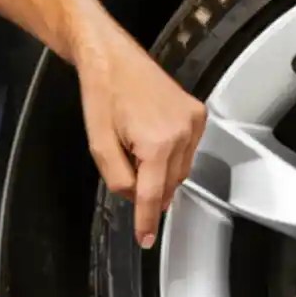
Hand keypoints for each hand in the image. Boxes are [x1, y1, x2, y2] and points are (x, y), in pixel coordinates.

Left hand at [76, 28, 206, 248]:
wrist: (111, 57)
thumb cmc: (102, 93)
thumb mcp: (98, 144)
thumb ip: (117, 178)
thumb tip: (132, 197)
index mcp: (157, 143)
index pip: (153, 195)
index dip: (146, 221)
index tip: (146, 239)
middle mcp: (182, 132)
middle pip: (169, 184)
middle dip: (149, 191)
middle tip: (128, 177)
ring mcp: (193, 122)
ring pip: (181, 170)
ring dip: (161, 174)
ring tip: (135, 152)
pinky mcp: (197, 114)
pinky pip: (188, 151)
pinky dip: (171, 157)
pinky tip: (152, 143)